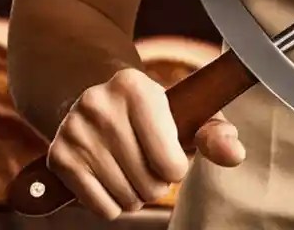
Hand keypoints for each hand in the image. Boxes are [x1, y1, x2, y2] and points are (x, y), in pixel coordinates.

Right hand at [46, 68, 245, 219]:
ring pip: (126, 197)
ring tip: (133, 171)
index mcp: (135, 87)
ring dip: (136, 194)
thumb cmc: (153, 115)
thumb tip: (234, 154)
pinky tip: (112, 178)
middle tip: (151, 166)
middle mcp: (99, 105)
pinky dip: (113, 204)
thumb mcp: (187, 115)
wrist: (98, 103)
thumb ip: (215, 134)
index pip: (170, 161)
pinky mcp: (59, 158)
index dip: (176, 167)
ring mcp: (74, 131)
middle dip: (157, 183)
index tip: (171, 155)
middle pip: (148, 182)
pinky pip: (101, 207)